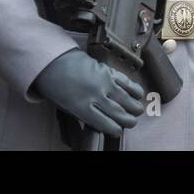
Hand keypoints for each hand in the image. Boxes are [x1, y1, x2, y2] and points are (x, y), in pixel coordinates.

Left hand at [32, 51, 146, 136]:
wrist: (54, 62)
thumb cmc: (57, 86)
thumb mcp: (67, 107)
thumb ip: (86, 115)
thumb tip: (104, 121)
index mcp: (82, 108)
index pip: (106, 124)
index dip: (115, 130)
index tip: (119, 131)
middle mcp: (95, 96)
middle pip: (118, 112)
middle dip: (129, 120)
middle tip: (133, 123)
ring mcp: (103, 82)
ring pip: (125, 98)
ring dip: (135, 106)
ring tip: (138, 111)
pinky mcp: (108, 71)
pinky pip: (125, 81)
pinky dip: (134, 88)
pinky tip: (139, 94)